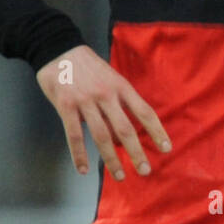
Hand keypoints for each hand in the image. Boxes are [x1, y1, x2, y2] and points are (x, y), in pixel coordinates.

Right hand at [36, 45, 170, 180]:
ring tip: (119, 176)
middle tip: (145, 170)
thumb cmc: (87, 66)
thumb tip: (123, 137)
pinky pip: (74, 135)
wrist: (57, 48)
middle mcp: (106, 94)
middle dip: (136, 152)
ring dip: (111, 159)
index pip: (144, 111)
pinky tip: (84, 169)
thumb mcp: (110, 77)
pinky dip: (79, 155)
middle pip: (125, 129)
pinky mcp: (65, 106)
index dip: (156, 131)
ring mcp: (85, 101)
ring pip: (101, 136)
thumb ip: (118, 104)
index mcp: (121, 86)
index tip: (166, 148)